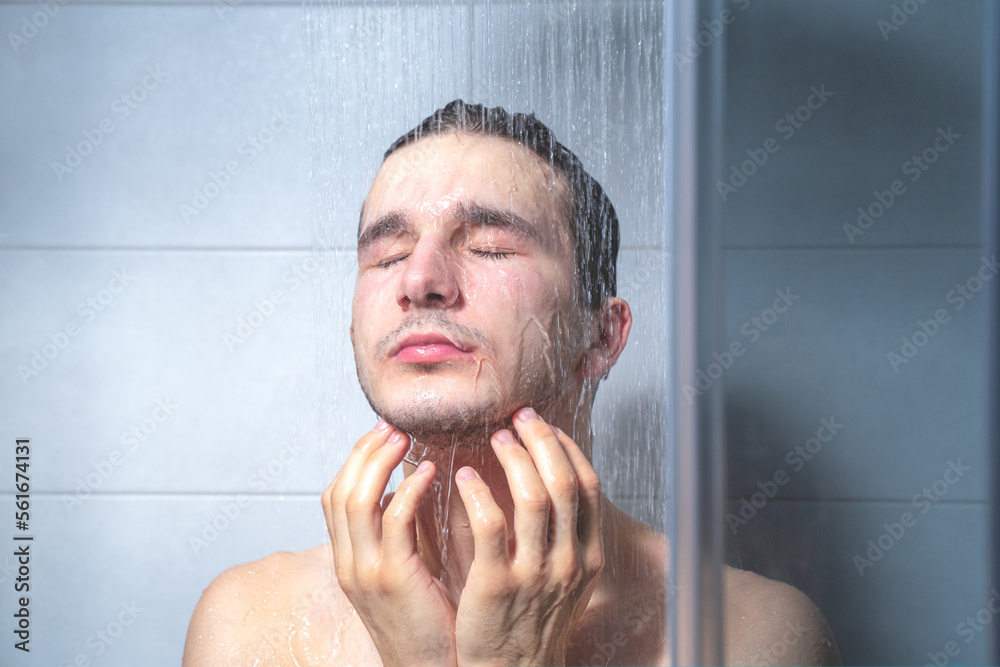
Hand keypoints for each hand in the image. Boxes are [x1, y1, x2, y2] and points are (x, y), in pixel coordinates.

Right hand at [322, 419, 456, 666]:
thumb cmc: (429, 623)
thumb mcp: (404, 573)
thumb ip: (401, 534)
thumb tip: (410, 489)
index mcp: (348, 561)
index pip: (334, 498)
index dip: (355, 461)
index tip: (382, 435)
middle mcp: (348, 564)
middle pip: (339, 492)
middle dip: (364, 452)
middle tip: (393, 427)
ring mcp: (366, 572)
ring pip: (357, 500)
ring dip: (380, 462)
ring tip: (405, 439)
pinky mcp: (393, 579)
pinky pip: (394, 521)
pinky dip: (408, 490)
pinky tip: (429, 473)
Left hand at [452, 407, 604, 666]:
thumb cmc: (528, 622)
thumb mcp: (559, 578)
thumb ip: (555, 533)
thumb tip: (538, 476)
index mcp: (586, 556)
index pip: (587, 486)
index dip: (567, 449)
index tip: (545, 427)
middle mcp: (568, 562)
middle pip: (564, 483)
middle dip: (542, 441)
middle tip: (519, 418)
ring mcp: (535, 575)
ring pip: (535, 497)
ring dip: (514, 458)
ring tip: (494, 438)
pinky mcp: (497, 585)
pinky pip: (492, 526)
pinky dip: (478, 494)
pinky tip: (462, 477)